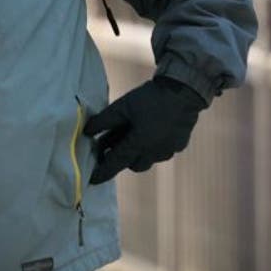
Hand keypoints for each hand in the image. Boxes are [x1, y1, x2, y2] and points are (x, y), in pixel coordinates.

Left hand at [85, 77, 206, 183]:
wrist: (183, 90)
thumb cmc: (150, 98)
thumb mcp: (123, 106)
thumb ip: (104, 120)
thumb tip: (87, 131)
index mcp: (139, 143)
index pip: (116, 162)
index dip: (103, 171)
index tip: (92, 180)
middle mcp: (155, 152)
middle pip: (133, 165)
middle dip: (122, 159)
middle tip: (111, 147)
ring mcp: (169, 150)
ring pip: (148, 160)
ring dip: (137, 153)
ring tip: (131, 136)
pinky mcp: (179, 145)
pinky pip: (161, 152)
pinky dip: (152, 146)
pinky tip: (150, 131)